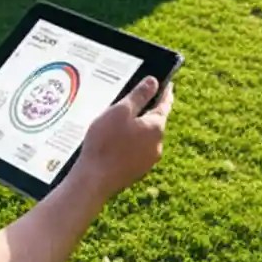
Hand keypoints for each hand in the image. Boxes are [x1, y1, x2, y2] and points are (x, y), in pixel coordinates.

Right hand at [68, 76, 174, 201]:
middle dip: (147, 111)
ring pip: (145, 137)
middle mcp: (157, 144)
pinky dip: (130, 143)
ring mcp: (148, 160)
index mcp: (156, 127)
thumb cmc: (105, 141)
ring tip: (118, 123)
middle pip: (155, 122)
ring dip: (137, 129)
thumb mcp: (120, 111)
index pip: (165, 105)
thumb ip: (139, 95)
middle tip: (136, 101)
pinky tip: (114, 142)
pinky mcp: (137, 171)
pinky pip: (137, 150)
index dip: (165, 93)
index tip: (167, 85)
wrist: (94, 179)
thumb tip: (154, 82)